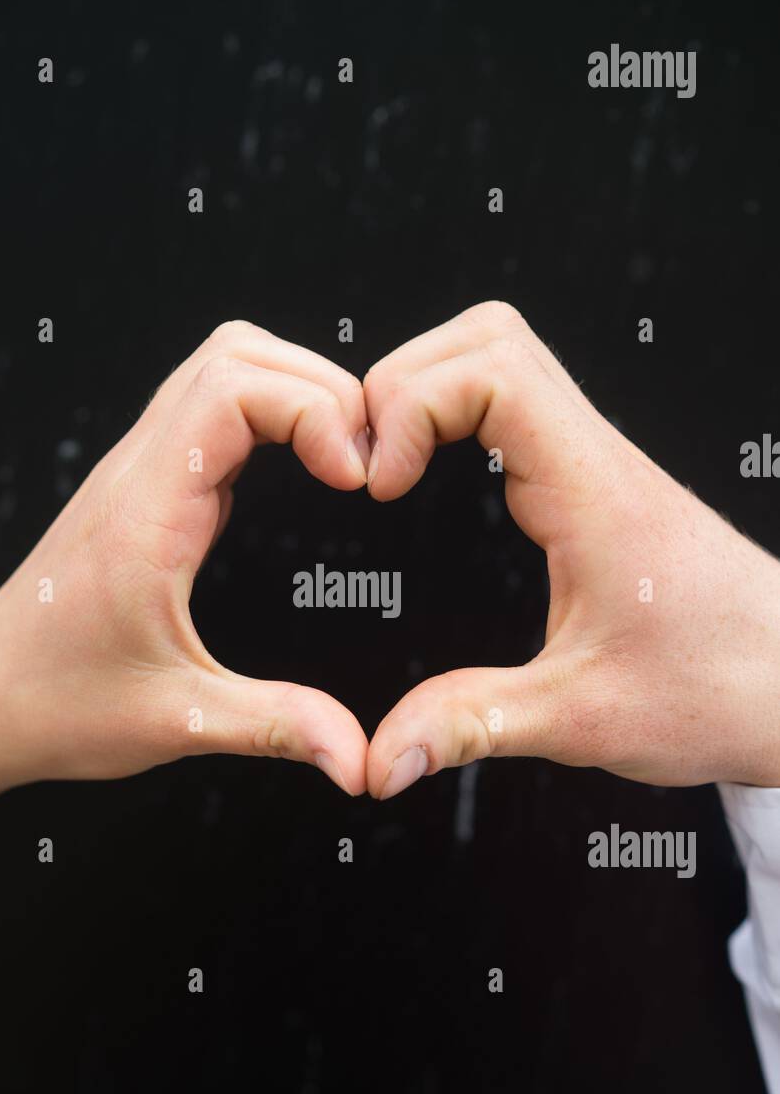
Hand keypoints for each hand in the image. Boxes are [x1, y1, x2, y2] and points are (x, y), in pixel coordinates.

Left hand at [0, 322, 370, 846]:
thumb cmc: (61, 702)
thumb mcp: (178, 722)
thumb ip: (275, 727)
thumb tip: (358, 756)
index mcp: (146, 513)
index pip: (234, 389)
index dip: (314, 411)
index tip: (356, 481)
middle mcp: (139, 472)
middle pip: (236, 354)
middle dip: (321, 389)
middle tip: (365, 463)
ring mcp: (140, 469)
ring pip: (221, 365)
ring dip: (294, 390)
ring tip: (342, 458)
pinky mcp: (147, 483)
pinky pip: (211, 408)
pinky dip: (270, 415)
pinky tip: (301, 472)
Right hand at [363, 302, 779, 797]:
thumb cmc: (722, 690)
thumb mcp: (581, 720)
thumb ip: (472, 727)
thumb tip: (381, 756)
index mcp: (595, 495)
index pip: (491, 372)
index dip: (412, 406)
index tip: (380, 485)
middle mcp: (599, 462)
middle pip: (488, 338)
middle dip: (404, 385)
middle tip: (371, 468)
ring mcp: (600, 466)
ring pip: (505, 358)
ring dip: (432, 392)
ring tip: (392, 469)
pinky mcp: (599, 487)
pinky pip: (520, 407)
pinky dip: (460, 419)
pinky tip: (438, 481)